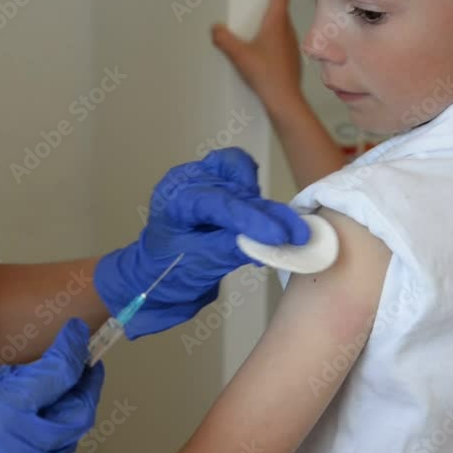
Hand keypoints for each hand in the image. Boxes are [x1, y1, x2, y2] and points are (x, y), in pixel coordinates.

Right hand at [0, 319, 104, 452]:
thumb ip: (3, 379)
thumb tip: (35, 372)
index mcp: (7, 412)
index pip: (61, 374)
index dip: (73, 349)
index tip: (75, 336)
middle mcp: (22, 450)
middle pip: (78, 416)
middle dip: (86, 388)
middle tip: (84, 368)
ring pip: (64, 447)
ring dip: (66, 421)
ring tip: (59, 399)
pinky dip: (43, 449)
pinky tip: (29, 434)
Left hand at [95, 148, 308, 338]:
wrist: (155, 277)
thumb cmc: (167, 274)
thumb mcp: (197, 266)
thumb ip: (230, 249)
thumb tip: (268, 241)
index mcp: (173, 201)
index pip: (217, 201)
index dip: (251, 217)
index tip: (278, 235)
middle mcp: (187, 182)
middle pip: (234, 185)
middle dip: (266, 212)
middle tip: (296, 235)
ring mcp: (201, 180)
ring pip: (241, 174)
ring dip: (263, 204)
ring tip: (281, 232)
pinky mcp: (217, 185)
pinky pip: (244, 179)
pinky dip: (258, 200)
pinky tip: (267, 225)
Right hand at [212, 0, 304, 113]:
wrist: (284, 100)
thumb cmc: (265, 74)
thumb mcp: (239, 56)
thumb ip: (224, 40)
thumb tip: (215, 29)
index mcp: (277, 22)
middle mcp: (288, 29)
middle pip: (281, 9)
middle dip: (268, 7)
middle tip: (252, 9)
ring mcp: (292, 44)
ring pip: (282, 27)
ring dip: (270, 25)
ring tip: (253, 32)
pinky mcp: (292, 58)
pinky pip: (282, 42)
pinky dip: (272, 42)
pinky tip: (261, 55)